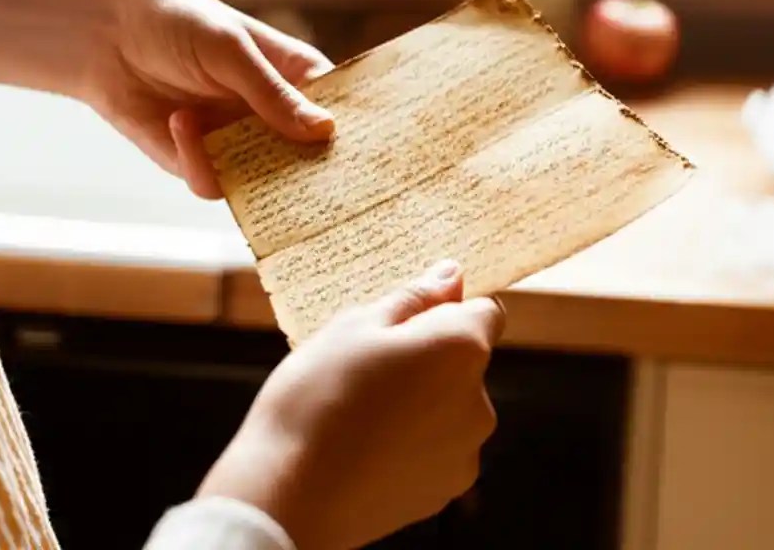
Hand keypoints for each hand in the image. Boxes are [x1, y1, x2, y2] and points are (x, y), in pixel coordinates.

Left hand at [85, 0, 335, 198]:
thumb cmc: (174, 22)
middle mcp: (272, 115)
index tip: (373, 151)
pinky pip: (216, 185)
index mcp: (293, 76)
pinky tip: (181, 125)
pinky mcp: (203, 164)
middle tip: (326, 185)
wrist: (103, 37)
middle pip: (311, 155)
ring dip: (259, 179)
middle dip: (316, 172)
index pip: (338, 107)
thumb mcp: (230, 49)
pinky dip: (202, 164)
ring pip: (269, 183)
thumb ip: (272, 93)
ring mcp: (239, 143)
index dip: (356, 129)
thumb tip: (325, 132)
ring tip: (241, 154)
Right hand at [198, 261, 504, 549]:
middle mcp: (480, 401)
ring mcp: (466, 450)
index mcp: (462, 349)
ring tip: (360, 412)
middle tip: (367, 367)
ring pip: (449, 407)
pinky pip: (437, 448)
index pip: (484, 311)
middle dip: (428, 357)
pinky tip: (367, 447)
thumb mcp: (355, 326)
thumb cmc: (316, 399)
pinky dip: (412, 442)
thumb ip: (414, 298)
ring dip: (420, 401)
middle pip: (464, 362)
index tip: (407, 318)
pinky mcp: (445, 488)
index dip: (448, 307)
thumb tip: (452, 276)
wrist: (289, 497)